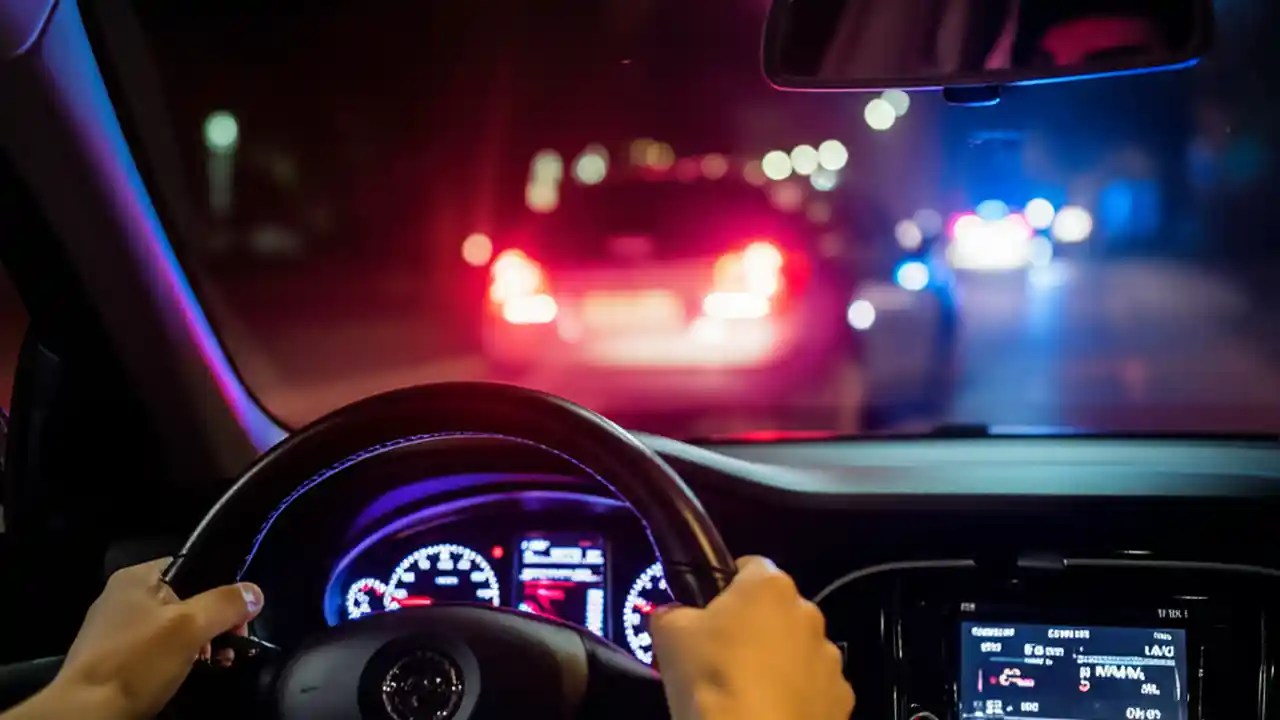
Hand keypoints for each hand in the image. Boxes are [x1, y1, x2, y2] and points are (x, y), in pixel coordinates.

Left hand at [6, 558, 262, 719]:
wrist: (85, 715)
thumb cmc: (137, 663)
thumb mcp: (190, 628)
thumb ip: (226, 604)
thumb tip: (255, 592)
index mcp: (137, 577)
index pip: (194, 566)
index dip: (223, 589)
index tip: (239, 618)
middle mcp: (124, 597)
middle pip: (188, 599)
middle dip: (214, 624)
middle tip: (227, 647)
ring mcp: (117, 629)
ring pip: (174, 628)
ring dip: (200, 645)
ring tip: (212, 665)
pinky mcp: (115, 659)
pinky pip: (157, 650)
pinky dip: (178, 660)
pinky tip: (187, 676)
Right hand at [651, 556, 853, 719]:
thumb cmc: (710, 677)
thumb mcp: (669, 636)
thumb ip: (672, 613)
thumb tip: (674, 613)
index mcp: (769, 586)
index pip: (749, 567)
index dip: (727, 587)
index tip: (709, 613)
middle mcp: (808, 613)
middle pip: (777, 610)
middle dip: (755, 626)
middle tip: (723, 655)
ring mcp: (830, 657)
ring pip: (799, 648)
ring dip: (779, 660)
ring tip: (748, 690)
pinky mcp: (841, 697)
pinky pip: (814, 686)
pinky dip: (798, 695)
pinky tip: (771, 711)